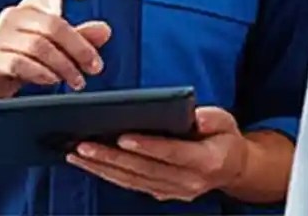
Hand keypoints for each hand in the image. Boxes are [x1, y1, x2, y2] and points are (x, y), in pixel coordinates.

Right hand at [0, 0, 111, 101]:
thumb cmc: (18, 60)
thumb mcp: (50, 49)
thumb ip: (77, 39)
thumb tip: (105, 30)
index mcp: (27, 12)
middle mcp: (12, 19)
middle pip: (51, 25)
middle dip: (78, 47)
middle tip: (94, 67)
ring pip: (38, 46)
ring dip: (63, 65)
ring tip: (76, 80)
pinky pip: (18, 63)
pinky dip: (40, 72)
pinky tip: (52, 80)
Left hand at [66, 107, 248, 202]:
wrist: (232, 168)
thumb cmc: (224, 138)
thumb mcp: (226, 122)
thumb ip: (210, 118)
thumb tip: (192, 114)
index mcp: (206, 162)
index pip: (171, 154)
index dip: (147, 146)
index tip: (121, 137)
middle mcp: (188, 182)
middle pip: (143, 170)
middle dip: (111, 158)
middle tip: (83, 145)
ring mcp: (173, 192)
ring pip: (131, 180)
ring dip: (101, 168)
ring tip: (76, 154)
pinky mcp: (160, 193)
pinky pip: (130, 184)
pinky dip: (107, 174)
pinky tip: (87, 163)